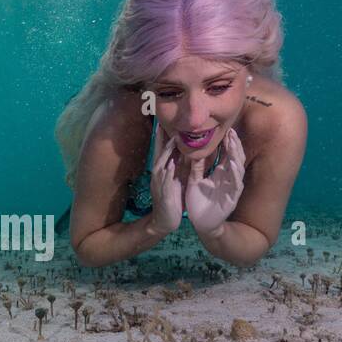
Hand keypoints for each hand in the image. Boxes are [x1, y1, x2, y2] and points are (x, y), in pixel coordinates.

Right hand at [146, 123, 183, 237]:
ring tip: (170, 141)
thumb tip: (183, 151)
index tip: (164, 121)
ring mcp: (159, 184)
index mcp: (163, 170)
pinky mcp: (163, 194)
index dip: (163, 136)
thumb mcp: (176, 179)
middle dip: (160, 139)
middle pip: (158, 153)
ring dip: (165, 154)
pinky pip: (165, 182)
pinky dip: (167, 173)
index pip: (162, 150)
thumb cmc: (172, 199)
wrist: (165, 221)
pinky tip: (170, 166)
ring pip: (161, 165)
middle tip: (162, 123)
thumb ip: (178, 165)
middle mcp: (158, 174)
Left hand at [185, 128, 245, 236]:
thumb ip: (197, 166)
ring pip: (238, 168)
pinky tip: (231, 162)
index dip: (228, 143)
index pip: (227, 155)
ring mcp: (232, 188)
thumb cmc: (199, 202)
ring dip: (236, 154)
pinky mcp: (232, 198)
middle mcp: (229, 179)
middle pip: (235, 158)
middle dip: (234, 145)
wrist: (200, 223)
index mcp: (221, 174)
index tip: (226, 129)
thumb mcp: (195, 180)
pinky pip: (236, 183)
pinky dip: (234, 172)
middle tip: (231, 131)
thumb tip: (193, 149)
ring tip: (233, 142)